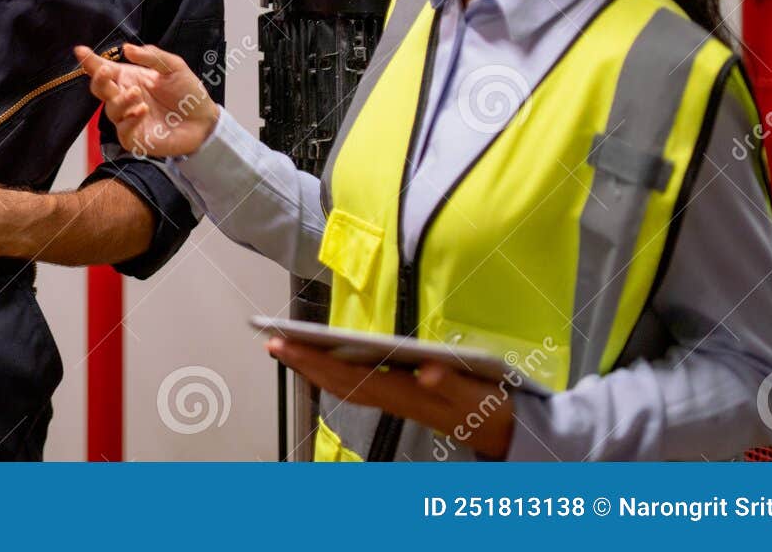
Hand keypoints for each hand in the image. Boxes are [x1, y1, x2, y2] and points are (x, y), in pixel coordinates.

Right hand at [75, 42, 218, 157]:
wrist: (204, 120)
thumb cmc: (188, 92)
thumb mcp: (173, 67)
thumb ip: (151, 56)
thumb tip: (127, 48)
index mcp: (130, 79)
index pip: (105, 69)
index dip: (90, 61)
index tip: (80, 51)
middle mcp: (125, 98)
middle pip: (100, 89)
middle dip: (99, 80)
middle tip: (106, 72)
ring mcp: (128, 118)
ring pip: (111, 110)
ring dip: (120, 101)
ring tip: (137, 94)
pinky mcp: (135, 138)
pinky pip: (123, 131)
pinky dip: (129, 120)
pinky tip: (141, 111)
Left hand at [266, 337, 515, 459]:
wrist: (501, 431)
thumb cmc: (485, 405)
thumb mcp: (473, 392)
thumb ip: (451, 382)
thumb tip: (427, 370)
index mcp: (402, 393)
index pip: (348, 375)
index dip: (314, 360)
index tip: (285, 344)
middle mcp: (391, 397)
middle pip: (338, 380)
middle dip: (303, 361)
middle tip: (270, 341)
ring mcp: (393, 398)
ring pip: (343, 384)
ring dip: (313, 367)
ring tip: (286, 348)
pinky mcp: (398, 396)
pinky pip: (356, 385)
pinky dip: (333, 373)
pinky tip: (322, 363)